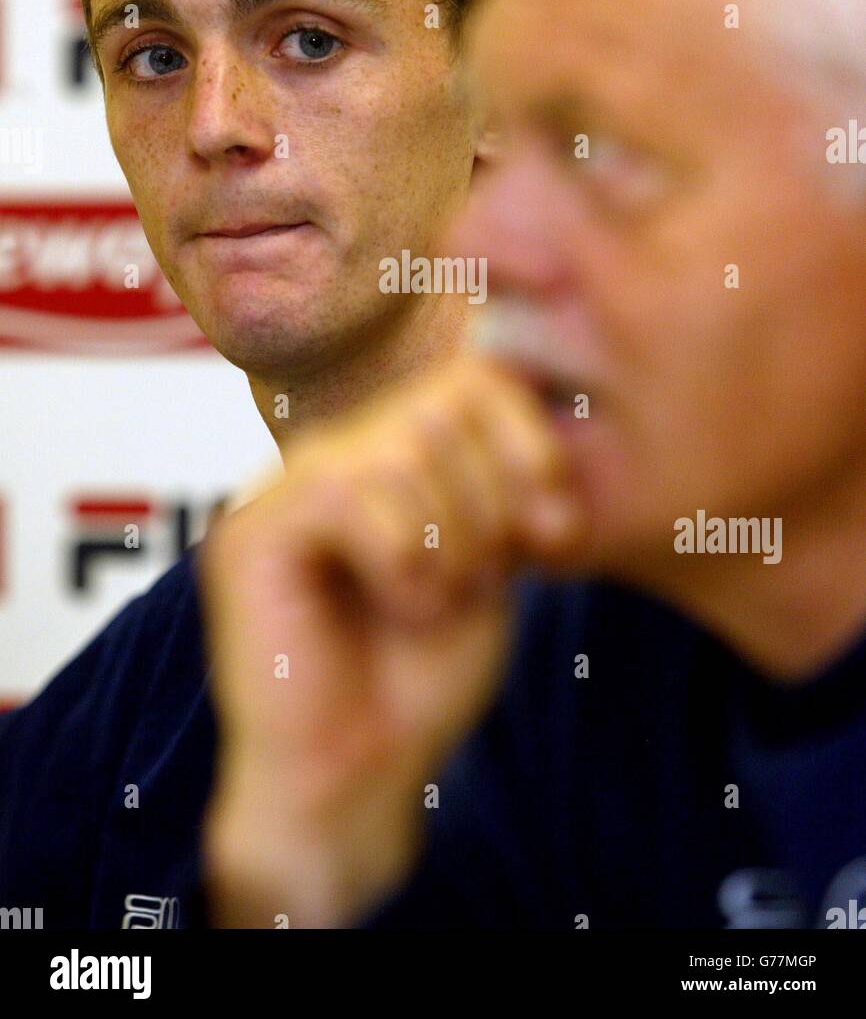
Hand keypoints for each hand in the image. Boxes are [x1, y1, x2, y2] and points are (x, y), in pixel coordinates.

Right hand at [199, 353, 583, 926]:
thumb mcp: (489, 562)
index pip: (469, 376)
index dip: (527, 439)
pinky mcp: (251, 530)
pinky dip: (397, 557)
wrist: (353, 780)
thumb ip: (503, 483)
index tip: (555, 527)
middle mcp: (332, 453)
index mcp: (388, 454)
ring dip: (449, 540)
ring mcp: (283, 484)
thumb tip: (550, 403)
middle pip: (441, 402)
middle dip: (492, 500)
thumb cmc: (418, 678)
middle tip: (486, 578)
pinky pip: (346, 492)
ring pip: (399, 449)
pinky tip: (398, 604)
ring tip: (436, 601)